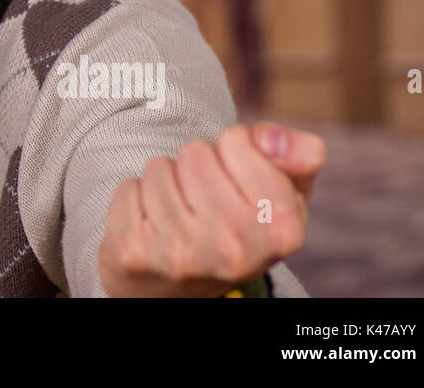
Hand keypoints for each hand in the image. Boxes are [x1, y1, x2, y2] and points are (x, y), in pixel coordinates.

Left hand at [97, 121, 324, 296]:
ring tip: (177, 214)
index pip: (237, 139)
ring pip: (159, 168)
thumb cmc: (235, 225)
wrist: (180, 287)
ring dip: (164, 182)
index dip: (232, 152)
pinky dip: (135, 197)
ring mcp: (183, 253)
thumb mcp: (282, 192)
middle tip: (202, 202)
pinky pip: (127, 187)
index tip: (235, 183)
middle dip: (195, 167)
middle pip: (195, 152)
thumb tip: (269, 137)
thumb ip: (296, 154)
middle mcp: (235, 247)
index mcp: (281, 228)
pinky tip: (151, 225)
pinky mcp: (136, 253)